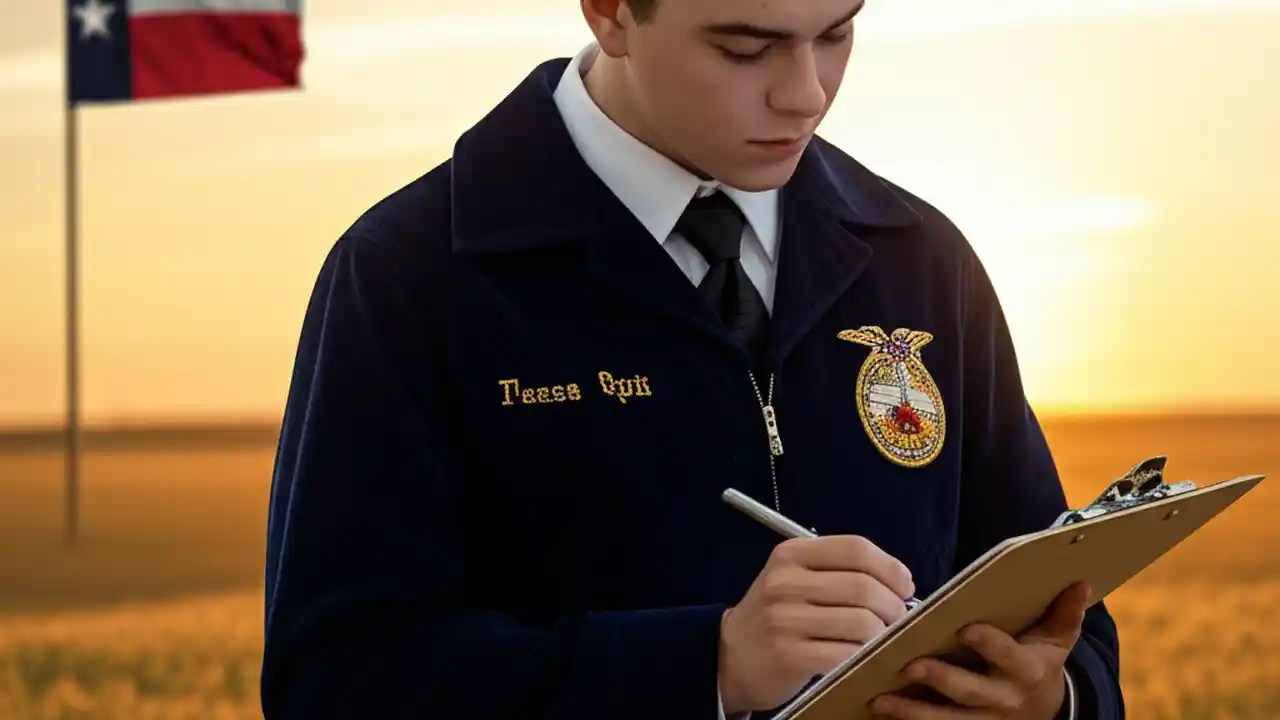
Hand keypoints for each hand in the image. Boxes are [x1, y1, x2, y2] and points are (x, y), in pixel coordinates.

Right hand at [718, 536, 916, 713]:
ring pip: (861, 623)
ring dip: (882, 635)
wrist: (731, 654)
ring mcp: (784, 619)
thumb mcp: (796, 578)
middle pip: (863, 587)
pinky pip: (846, 654)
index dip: (891, 567)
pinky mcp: (788, 654)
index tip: (905, 587)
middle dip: (893, 607)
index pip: (855, 548)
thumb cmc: (777, 614)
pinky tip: (862, 658)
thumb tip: (901, 584)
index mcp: (791, 554)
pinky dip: (864, 657)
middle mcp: (785, 582)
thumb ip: (840, 572)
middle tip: (897, 620)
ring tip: (880, 640)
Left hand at [868, 582, 1091, 719]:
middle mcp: (1005, 700)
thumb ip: (1065, 613)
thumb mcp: (1056, 641)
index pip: (1008, 656)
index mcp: (1027, 671)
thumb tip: (1079, 582)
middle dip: (941, 679)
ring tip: (881, 700)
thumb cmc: (1039, 661)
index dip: (989, 643)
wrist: (1043, 711)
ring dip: (913, 712)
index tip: (964, 627)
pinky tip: (879, 714)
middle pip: (970, 692)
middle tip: (910, 665)